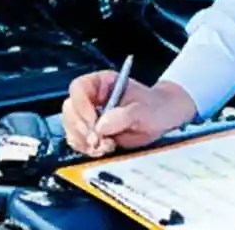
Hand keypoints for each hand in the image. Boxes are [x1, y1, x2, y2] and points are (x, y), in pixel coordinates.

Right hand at [61, 71, 196, 156]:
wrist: (164, 120)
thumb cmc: (155, 107)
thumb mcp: (144, 108)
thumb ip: (124, 115)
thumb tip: (102, 125)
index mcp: (101, 83)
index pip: (79, 88)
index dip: (81, 105)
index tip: (93, 122)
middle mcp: (92, 98)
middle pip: (70, 110)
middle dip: (82, 128)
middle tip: (99, 140)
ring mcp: (90, 116)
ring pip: (71, 127)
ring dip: (85, 141)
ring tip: (106, 145)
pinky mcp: (92, 133)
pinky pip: (78, 141)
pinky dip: (87, 149)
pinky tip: (102, 149)